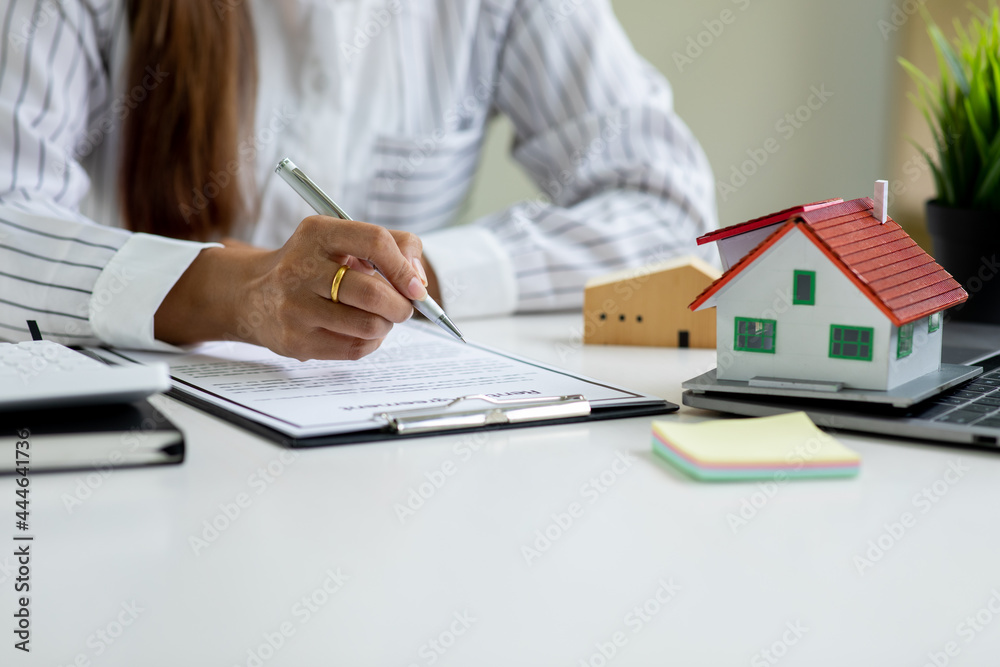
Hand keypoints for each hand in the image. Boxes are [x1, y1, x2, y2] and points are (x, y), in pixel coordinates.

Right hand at [155, 216, 428, 359]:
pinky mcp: (295, 341)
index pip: (375, 242)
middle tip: (404, 308)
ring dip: (386, 325)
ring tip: (378, 318)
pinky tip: (360, 331)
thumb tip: (418, 281)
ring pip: (369, 325)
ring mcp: (295, 307)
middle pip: (373, 293)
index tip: (417, 287)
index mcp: (317, 233)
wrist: (251, 295)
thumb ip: (390, 246)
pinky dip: (370, 342)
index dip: (404, 267)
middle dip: (401, 306)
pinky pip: (355, 349)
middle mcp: (300, 268)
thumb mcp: (342, 241)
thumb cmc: (313, 266)